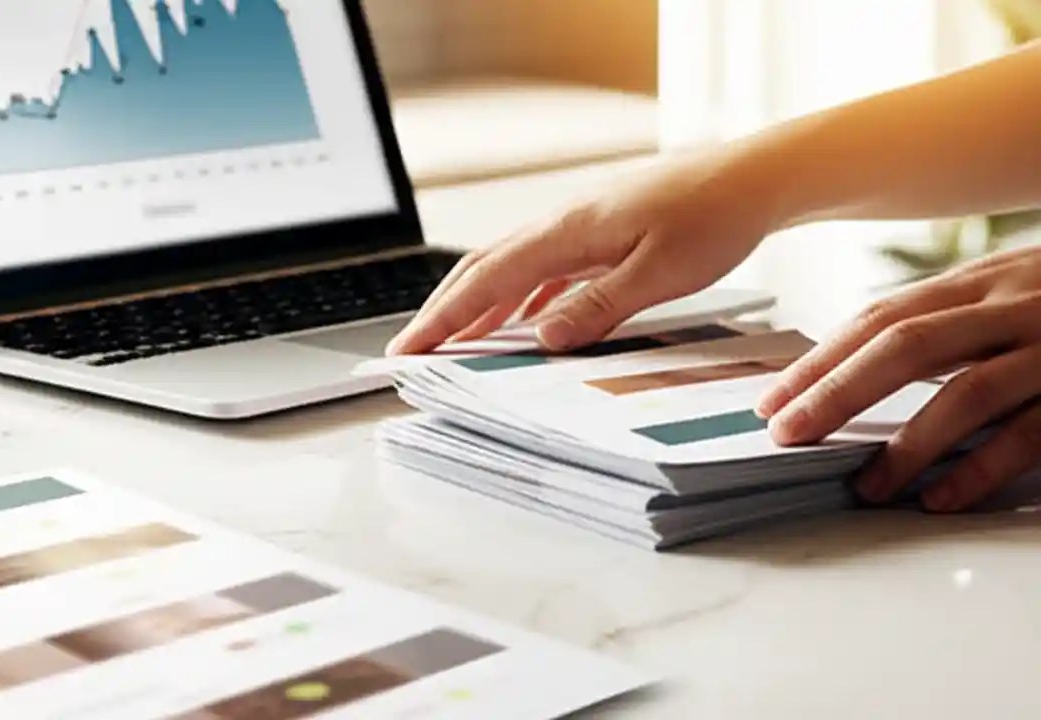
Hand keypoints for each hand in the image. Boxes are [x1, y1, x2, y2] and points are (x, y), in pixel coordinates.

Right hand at [386, 149, 778, 354]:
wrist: (753, 176)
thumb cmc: (714, 218)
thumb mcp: (658, 275)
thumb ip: (596, 307)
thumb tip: (542, 338)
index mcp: (567, 232)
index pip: (487, 281)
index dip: (444, 319)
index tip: (408, 348)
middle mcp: (562, 224)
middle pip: (484, 269)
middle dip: (445, 312)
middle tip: (413, 349)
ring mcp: (579, 226)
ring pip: (511, 268)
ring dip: (479, 305)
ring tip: (456, 342)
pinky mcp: (599, 232)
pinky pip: (544, 269)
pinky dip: (521, 298)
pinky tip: (526, 323)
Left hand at [757, 246, 1040, 511]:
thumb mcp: (1019, 292)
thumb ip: (955, 323)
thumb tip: (866, 366)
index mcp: (985, 281)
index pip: (882, 318)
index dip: (821, 360)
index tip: (773, 399)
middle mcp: (1015, 305)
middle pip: (907, 345)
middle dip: (837, 392)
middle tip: (788, 434)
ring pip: (968, 393)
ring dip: (907, 446)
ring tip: (866, 487)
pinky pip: (1030, 434)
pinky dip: (979, 468)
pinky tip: (940, 497)